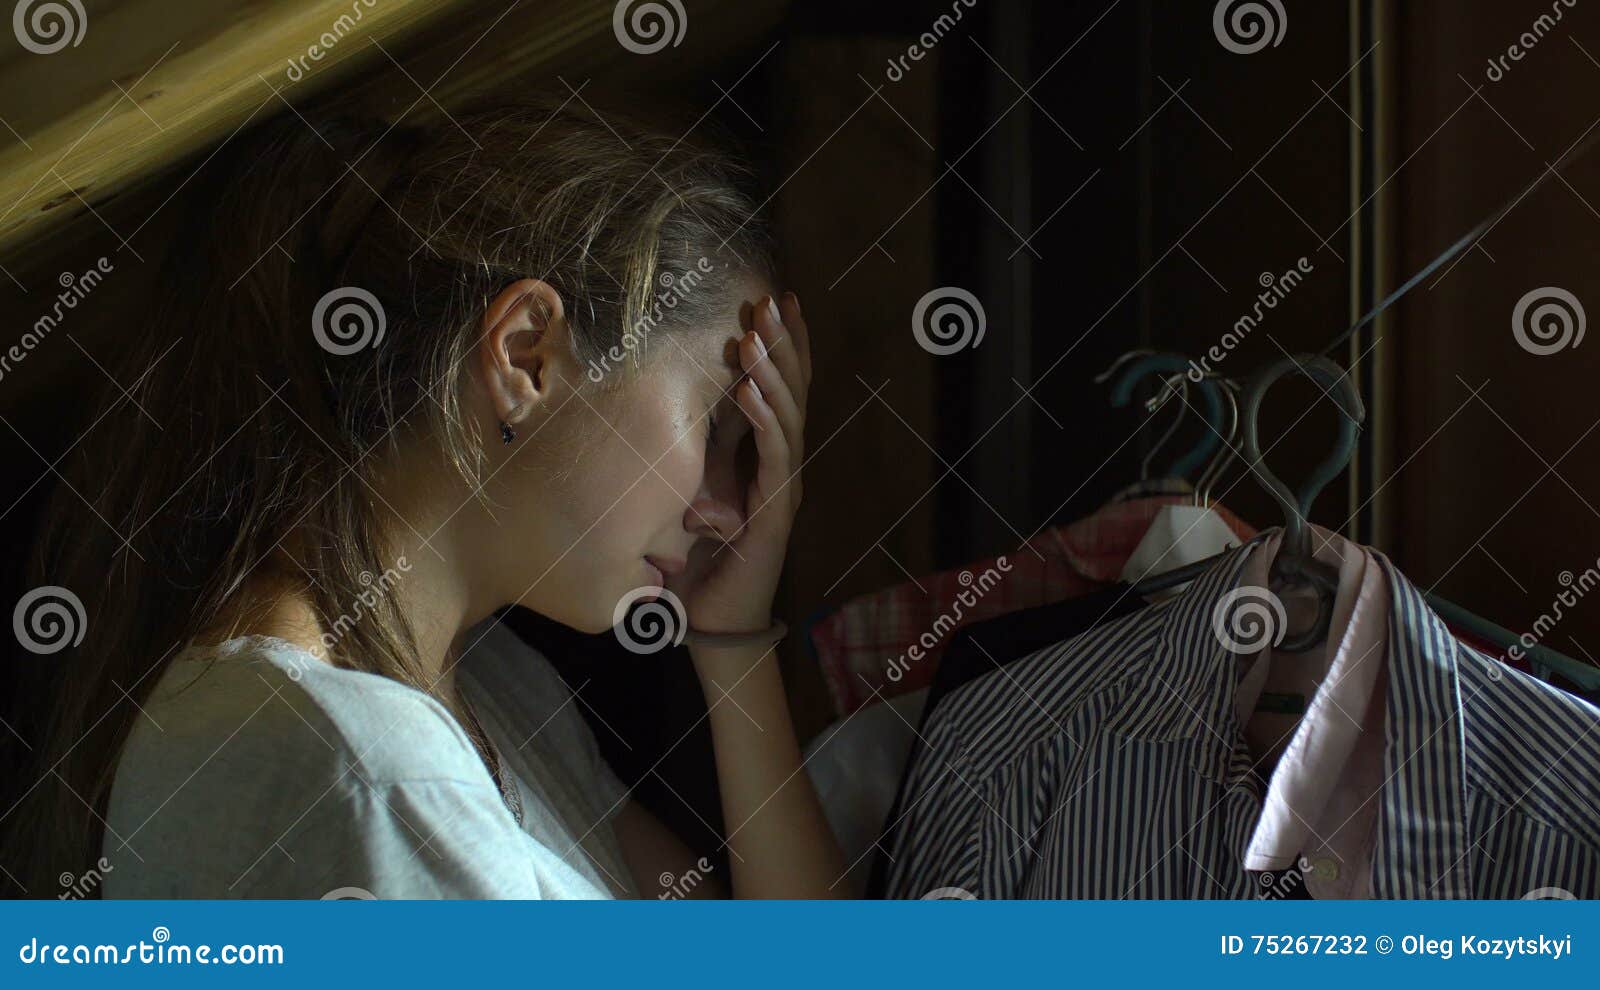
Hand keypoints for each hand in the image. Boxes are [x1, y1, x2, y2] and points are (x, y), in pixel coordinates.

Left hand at [666, 292, 810, 637]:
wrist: (708, 624)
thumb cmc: (696, 562)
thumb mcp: (685, 493)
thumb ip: (691, 453)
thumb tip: (668, 404)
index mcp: (762, 458)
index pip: (779, 390)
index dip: (783, 346)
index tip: (777, 301)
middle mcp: (780, 468)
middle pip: (791, 394)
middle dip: (783, 345)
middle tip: (772, 302)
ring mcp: (782, 489)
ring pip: (787, 417)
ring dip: (772, 373)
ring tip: (755, 337)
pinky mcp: (776, 513)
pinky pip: (773, 457)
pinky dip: (763, 420)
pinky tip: (750, 391)